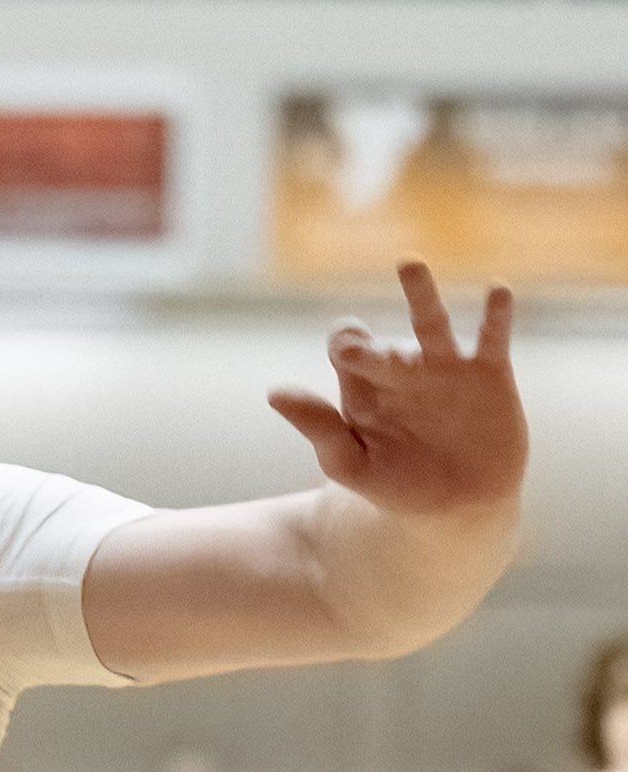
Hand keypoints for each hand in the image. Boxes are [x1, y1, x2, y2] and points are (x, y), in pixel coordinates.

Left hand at [268, 261, 523, 518]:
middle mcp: (402, 368)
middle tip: (360, 352)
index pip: (346, 348)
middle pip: (383, 338)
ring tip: (408, 263)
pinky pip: (491, 338)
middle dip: (371, 345)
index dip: (345, 349)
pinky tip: (498, 292)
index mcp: (365, 384)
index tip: (348, 361)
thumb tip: (274, 393)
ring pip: (431, 322)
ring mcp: (445, 369)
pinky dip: (496, 315)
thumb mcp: (349, 463)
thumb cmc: (394, 483)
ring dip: (419, 294)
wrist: (456, 507)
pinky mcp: (489, 377)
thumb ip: (317, 428)